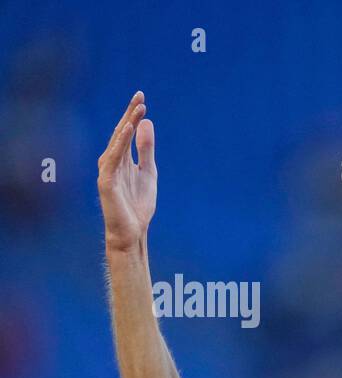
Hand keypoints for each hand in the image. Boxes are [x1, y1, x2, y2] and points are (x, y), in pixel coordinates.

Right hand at [98, 91, 156, 251]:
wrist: (132, 231)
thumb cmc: (138, 204)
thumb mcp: (148, 172)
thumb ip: (146, 149)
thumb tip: (147, 122)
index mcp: (121, 159)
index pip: (126, 131)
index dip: (133, 114)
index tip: (142, 97)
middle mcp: (112, 161)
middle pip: (120, 133)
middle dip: (130, 114)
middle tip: (140, 96)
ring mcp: (107, 170)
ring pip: (116, 143)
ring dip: (127, 125)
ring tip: (138, 109)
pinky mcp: (106, 182)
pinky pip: (113, 159)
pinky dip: (119, 144)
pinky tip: (127, 130)